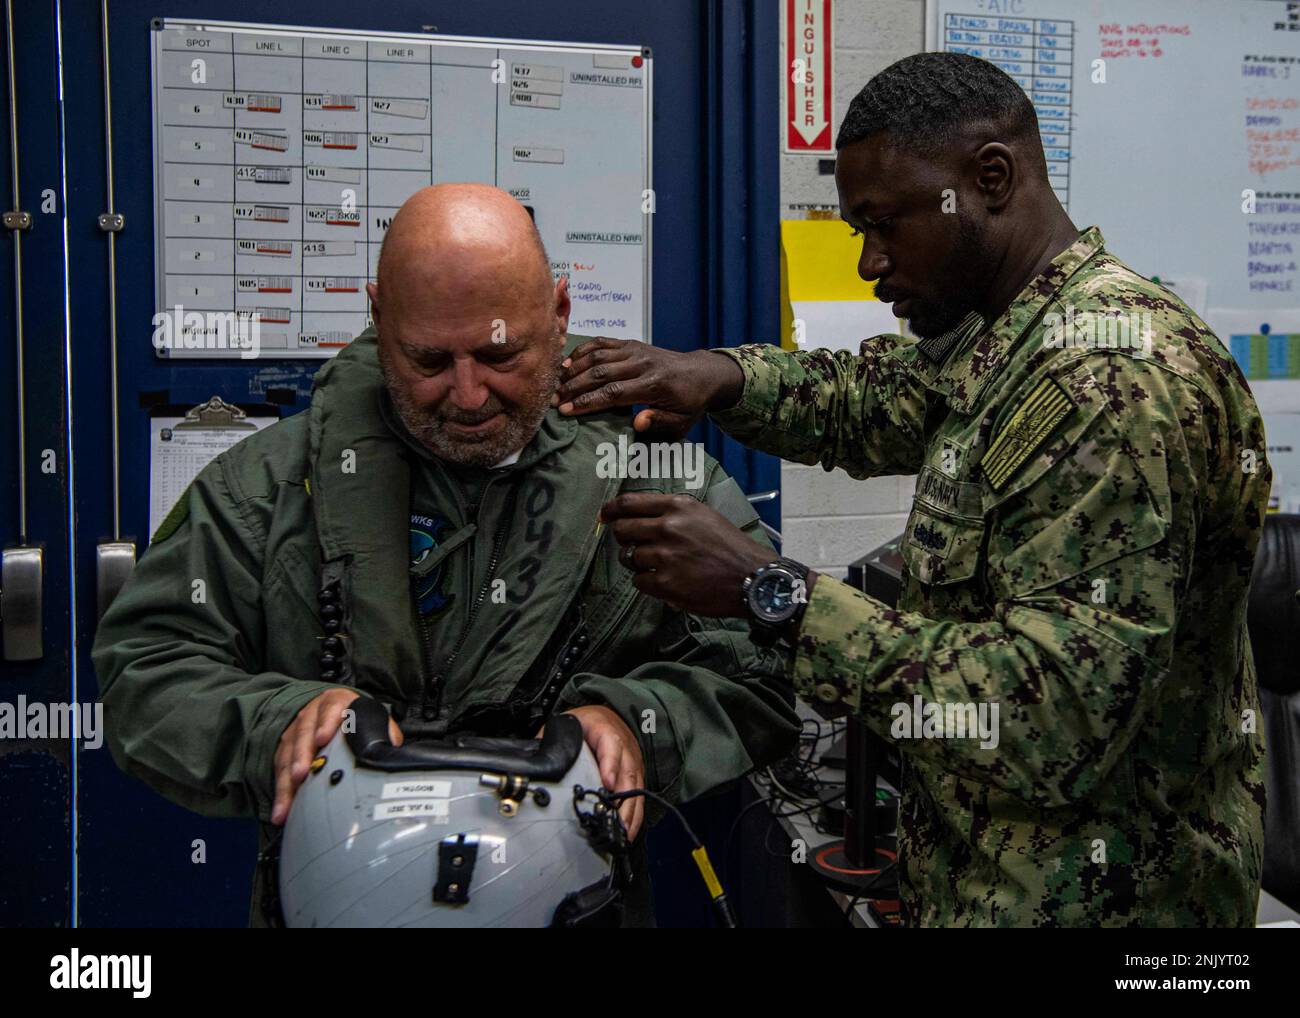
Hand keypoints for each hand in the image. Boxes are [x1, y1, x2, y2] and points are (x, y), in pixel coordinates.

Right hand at [271, 689, 402, 824]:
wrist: (332, 708)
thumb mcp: (370, 717)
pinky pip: (280, 770)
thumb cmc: (354, 718)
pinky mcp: (285, 749)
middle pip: (304, 733)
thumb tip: (392, 749)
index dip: (325, 723)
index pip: (330, 710)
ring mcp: (296, 731)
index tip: (322, 739)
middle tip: (301, 774)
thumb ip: (382, 731)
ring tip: (288, 801)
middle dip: (302, 755)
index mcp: (336, 703)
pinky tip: (282, 810)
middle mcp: (312, 715)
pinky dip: (281, 791)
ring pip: (288, 754)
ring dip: (287, 779)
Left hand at [541, 705, 645, 840]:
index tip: (607, 783)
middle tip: (614, 820)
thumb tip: (538, 767)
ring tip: (622, 831)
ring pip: (635, 786)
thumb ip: (553, 744)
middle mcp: (624, 745)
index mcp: (604, 729)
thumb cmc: (583, 724)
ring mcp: (633, 760)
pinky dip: (634, 814)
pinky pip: (638, 794)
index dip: (610, 764)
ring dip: (630, 810)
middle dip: (623, 798)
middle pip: (628, 771)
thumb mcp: (566, 726)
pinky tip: (628, 831)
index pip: (611, 745)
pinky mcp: (636, 773)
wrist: (603, 715)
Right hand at [553, 337, 743, 438]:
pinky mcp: (631, 343)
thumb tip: (636, 422)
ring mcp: (635, 350)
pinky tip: (567, 362)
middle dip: (573, 386)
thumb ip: (659, 423)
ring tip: (554, 383)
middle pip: (600, 373)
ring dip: (573, 369)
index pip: (614, 393)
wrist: (703, 373)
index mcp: (655, 385)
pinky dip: (583, 350)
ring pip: (597, 355)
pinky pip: (602, 342)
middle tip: (551, 399)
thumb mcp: (682, 422)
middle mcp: (642, 363)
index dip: (587, 402)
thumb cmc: (689, 403)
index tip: (565, 411)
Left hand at [600, 492, 771, 616]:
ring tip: (658, 566)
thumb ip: (673, 513)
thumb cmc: (730, 546)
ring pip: (629, 558)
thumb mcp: (704, 515)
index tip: (605, 516)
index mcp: (678, 507)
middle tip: (634, 545)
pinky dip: (648, 582)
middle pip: (623, 530)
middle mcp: (668, 528)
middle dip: (624, 538)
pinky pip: (639, 581)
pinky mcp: (665, 583)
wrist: (751, 577)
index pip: (629, 503)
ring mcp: (665, 556)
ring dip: (638, 563)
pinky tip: (665, 581)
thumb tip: (639, 517)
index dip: (611, 510)